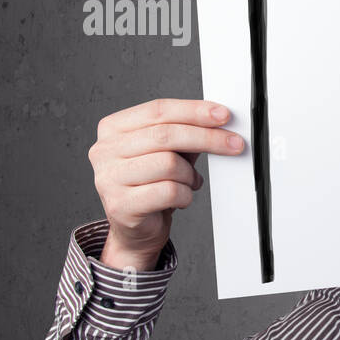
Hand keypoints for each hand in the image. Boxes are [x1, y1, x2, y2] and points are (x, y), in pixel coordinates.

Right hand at [88, 98, 243, 271]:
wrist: (135, 229)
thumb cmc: (151, 185)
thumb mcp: (167, 152)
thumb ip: (185, 133)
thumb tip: (218, 121)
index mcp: (113, 129)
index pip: (158, 110)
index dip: (194, 110)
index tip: (223, 115)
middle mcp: (105, 150)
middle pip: (165, 135)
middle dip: (207, 138)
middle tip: (234, 144)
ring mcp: (109, 178)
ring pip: (169, 164)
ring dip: (190, 175)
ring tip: (189, 182)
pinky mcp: (120, 205)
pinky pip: (169, 192)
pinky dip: (185, 195)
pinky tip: (181, 198)